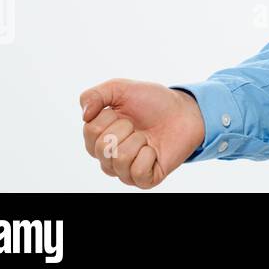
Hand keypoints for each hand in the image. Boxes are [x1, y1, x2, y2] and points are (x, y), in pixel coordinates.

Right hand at [79, 79, 205, 188]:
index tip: (124, 112)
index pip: (91, 130)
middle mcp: (107, 157)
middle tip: (138, 125)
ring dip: (138, 140)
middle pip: (102, 147)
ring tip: (147, 137)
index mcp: (98, 137)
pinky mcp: (143, 180)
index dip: (110, 116)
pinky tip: (154, 150)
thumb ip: (95, 95)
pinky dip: (149, 155)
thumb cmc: (153, 102)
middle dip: (125, 128)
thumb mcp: (121, 88)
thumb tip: (84, 115)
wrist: (184, 112)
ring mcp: (124, 170)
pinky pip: (138, 170)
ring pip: (119, 158)